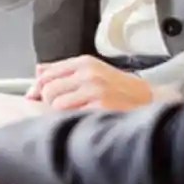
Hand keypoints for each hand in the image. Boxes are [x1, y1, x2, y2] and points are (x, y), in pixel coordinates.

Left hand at [25, 55, 154, 110]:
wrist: (149, 100)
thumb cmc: (120, 89)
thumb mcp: (93, 71)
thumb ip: (64, 70)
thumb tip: (38, 70)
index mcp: (84, 63)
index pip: (47, 73)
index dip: (37, 88)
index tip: (34, 97)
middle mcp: (88, 74)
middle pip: (48, 88)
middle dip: (48, 102)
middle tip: (58, 109)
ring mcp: (95, 90)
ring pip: (57, 103)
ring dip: (59, 113)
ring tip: (73, 115)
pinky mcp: (101, 107)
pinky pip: (71, 116)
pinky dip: (71, 121)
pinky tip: (82, 120)